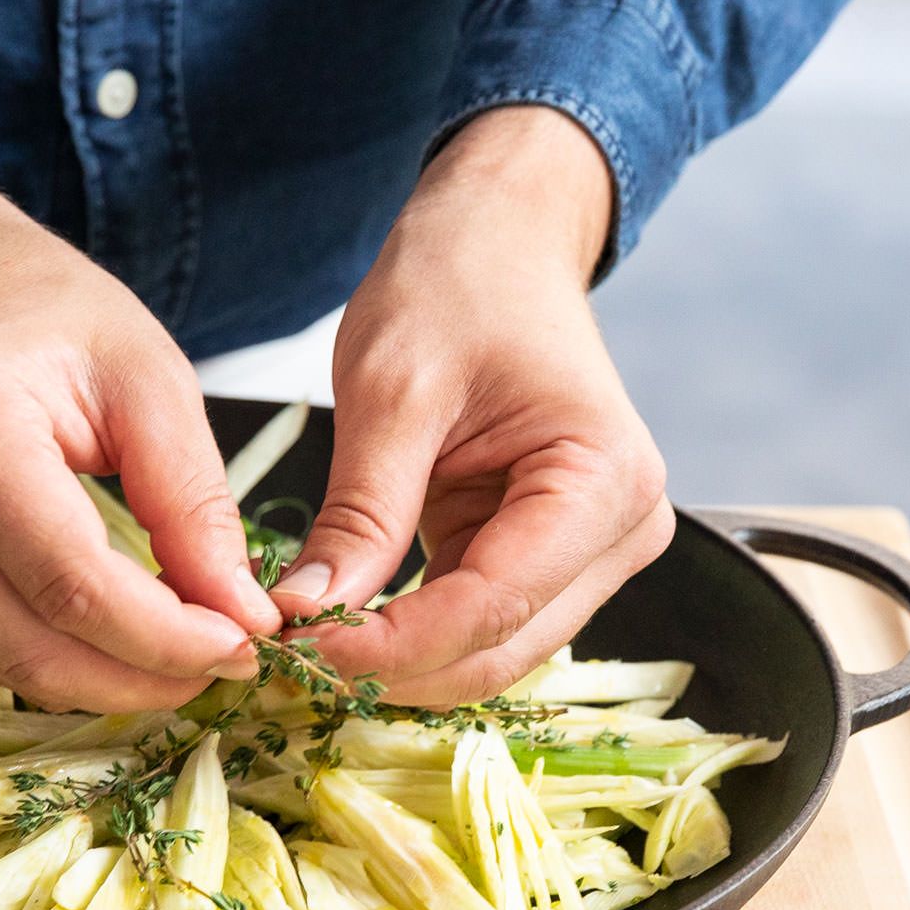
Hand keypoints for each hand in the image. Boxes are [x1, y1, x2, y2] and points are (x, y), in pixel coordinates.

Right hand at [0, 128, 278, 710]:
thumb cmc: (32, 304)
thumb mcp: (145, 372)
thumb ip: (192, 496)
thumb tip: (239, 610)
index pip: (74, 584)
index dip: (165, 637)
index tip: (243, 643)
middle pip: (30, 643)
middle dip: (140, 676)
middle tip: (223, 664)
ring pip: (0, 661)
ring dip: (100, 680)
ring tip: (180, 655)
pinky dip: (53, 656)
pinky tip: (114, 635)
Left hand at [272, 107, 673, 704]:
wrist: (498, 241)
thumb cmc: (459, 284)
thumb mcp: (392, 390)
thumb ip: (360, 510)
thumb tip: (307, 612)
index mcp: (604, 480)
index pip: (495, 604)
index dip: (395, 646)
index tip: (301, 650)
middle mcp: (622, 531)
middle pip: (502, 648)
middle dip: (395, 669)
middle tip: (287, 661)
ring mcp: (591, 553)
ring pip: (490, 653)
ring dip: (402, 664)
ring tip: (307, 647)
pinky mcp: (546, 558)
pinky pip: (477, 623)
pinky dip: (410, 636)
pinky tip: (343, 627)